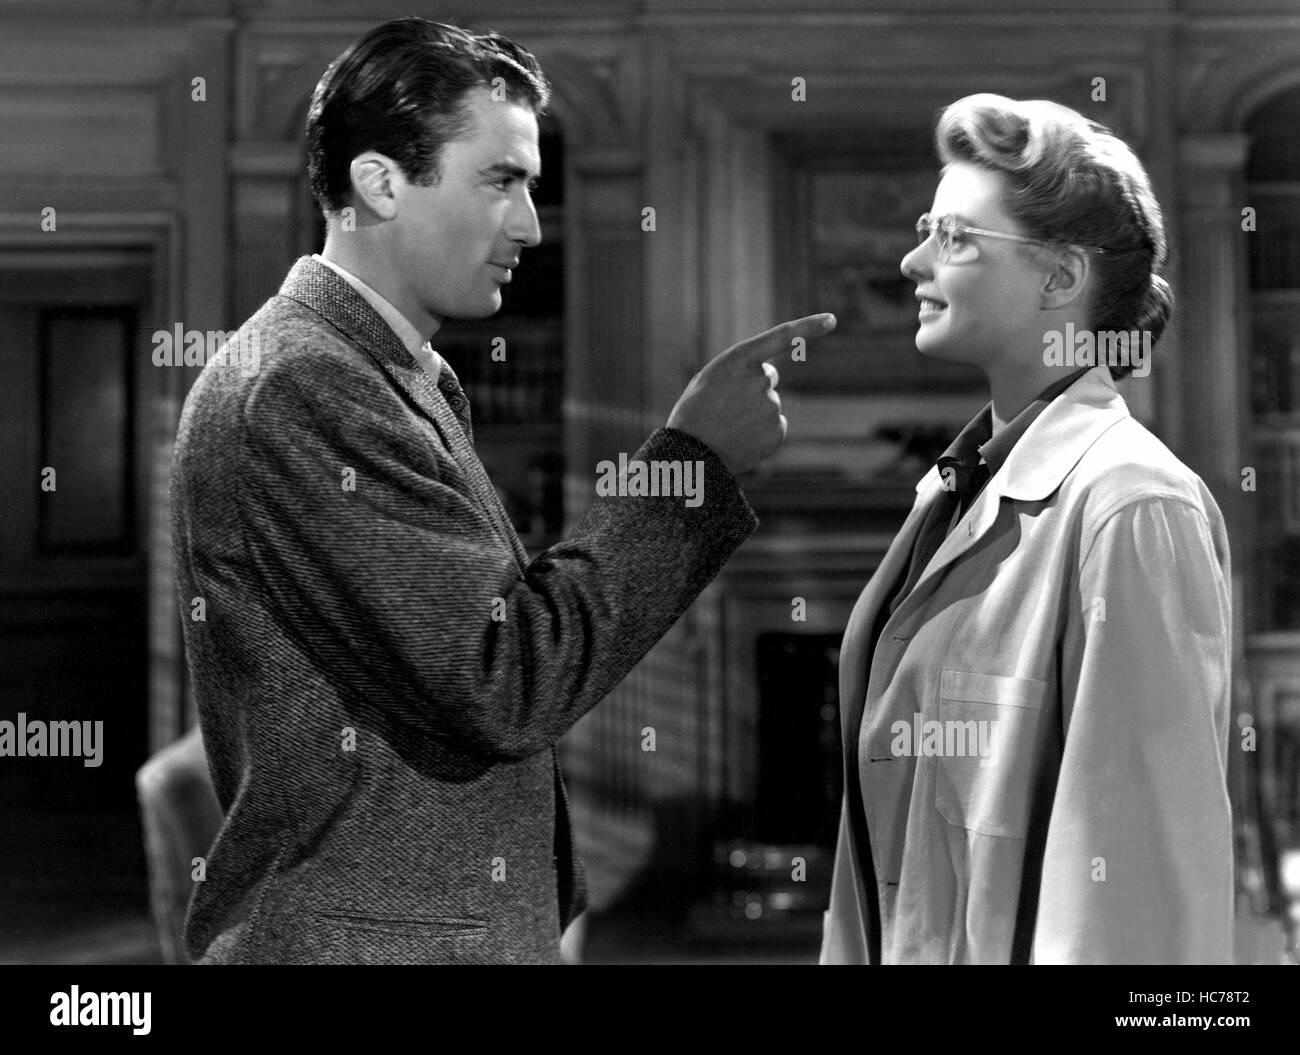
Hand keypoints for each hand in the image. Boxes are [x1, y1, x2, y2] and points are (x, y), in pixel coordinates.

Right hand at [666, 313, 835, 475]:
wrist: (689, 454)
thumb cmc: (694, 413)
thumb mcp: (711, 379)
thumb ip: (742, 371)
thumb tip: (771, 379)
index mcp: (739, 360)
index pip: (781, 337)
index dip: (809, 327)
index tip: (831, 320)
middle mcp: (760, 379)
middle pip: (768, 377)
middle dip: (753, 387)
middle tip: (726, 405)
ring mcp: (771, 405)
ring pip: (769, 404)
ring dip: (753, 412)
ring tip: (728, 425)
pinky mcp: (777, 430)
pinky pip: (774, 426)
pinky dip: (760, 432)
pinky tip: (740, 439)